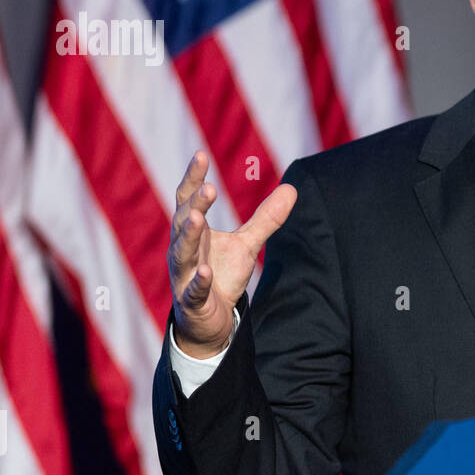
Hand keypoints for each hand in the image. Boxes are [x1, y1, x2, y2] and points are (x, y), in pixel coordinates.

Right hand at [168, 151, 296, 357]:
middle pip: (183, 222)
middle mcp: (182, 249)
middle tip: (208, 188)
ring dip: (189, 236)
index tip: (200, 154)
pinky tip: (207, 272)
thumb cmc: (221, 274)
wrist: (209, 320)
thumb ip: (265, 218)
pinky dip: (199, 281)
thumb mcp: (246, 244)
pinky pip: (193, 290)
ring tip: (197, 219)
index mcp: (192, 231)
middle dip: (195, 205)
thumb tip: (292, 189)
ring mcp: (183, 275)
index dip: (192, 178)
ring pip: (182, 254)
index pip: (187, 199)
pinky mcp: (191, 301)